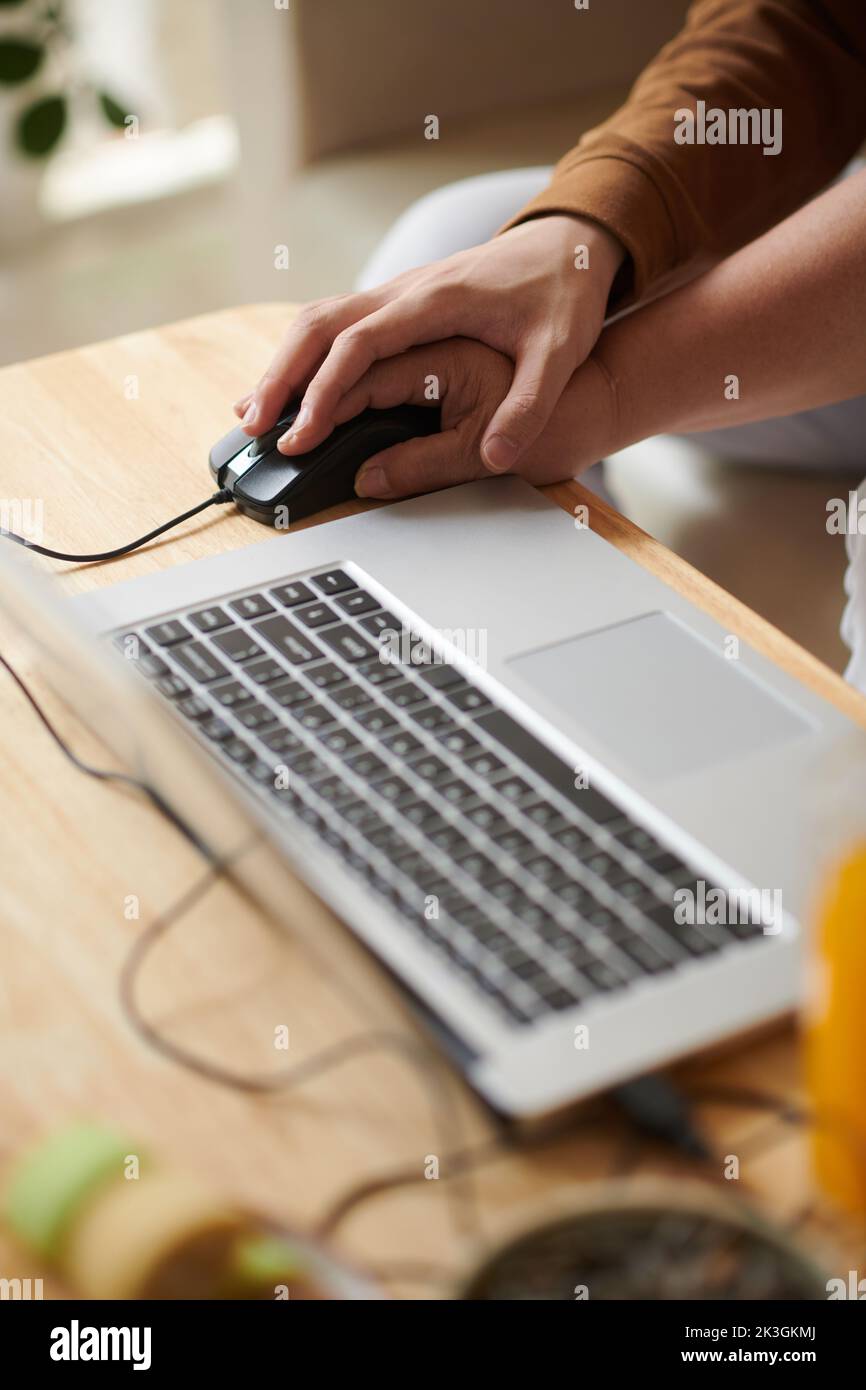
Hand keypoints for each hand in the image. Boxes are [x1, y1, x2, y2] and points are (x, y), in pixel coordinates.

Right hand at [234, 215, 624, 472]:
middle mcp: (405, 290)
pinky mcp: (397, 303)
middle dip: (280, 376)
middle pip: (319, 325)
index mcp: (436, 300)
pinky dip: (302, 356)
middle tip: (252, 425)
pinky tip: (288, 388)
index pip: (359, 343)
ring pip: (317, 320)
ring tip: (253, 412)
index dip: (325, 389)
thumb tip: (497, 457)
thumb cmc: (562, 294)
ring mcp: (397, 293)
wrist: (567, 243)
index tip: (303, 432)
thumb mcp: (559, 353)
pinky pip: (333, 324)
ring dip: (282, 364)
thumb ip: (529, 407)